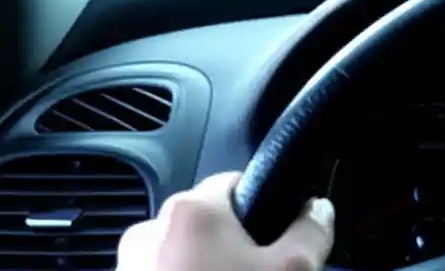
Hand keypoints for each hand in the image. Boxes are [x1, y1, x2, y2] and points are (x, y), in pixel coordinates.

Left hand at [116, 171, 334, 270]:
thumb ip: (312, 230)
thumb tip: (318, 209)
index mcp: (191, 209)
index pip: (236, 182)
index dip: (266, 209)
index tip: (281, 241)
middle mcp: (150, 229)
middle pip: (210, 224)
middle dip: (237, 248)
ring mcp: (126, 267)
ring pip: (186, 256)